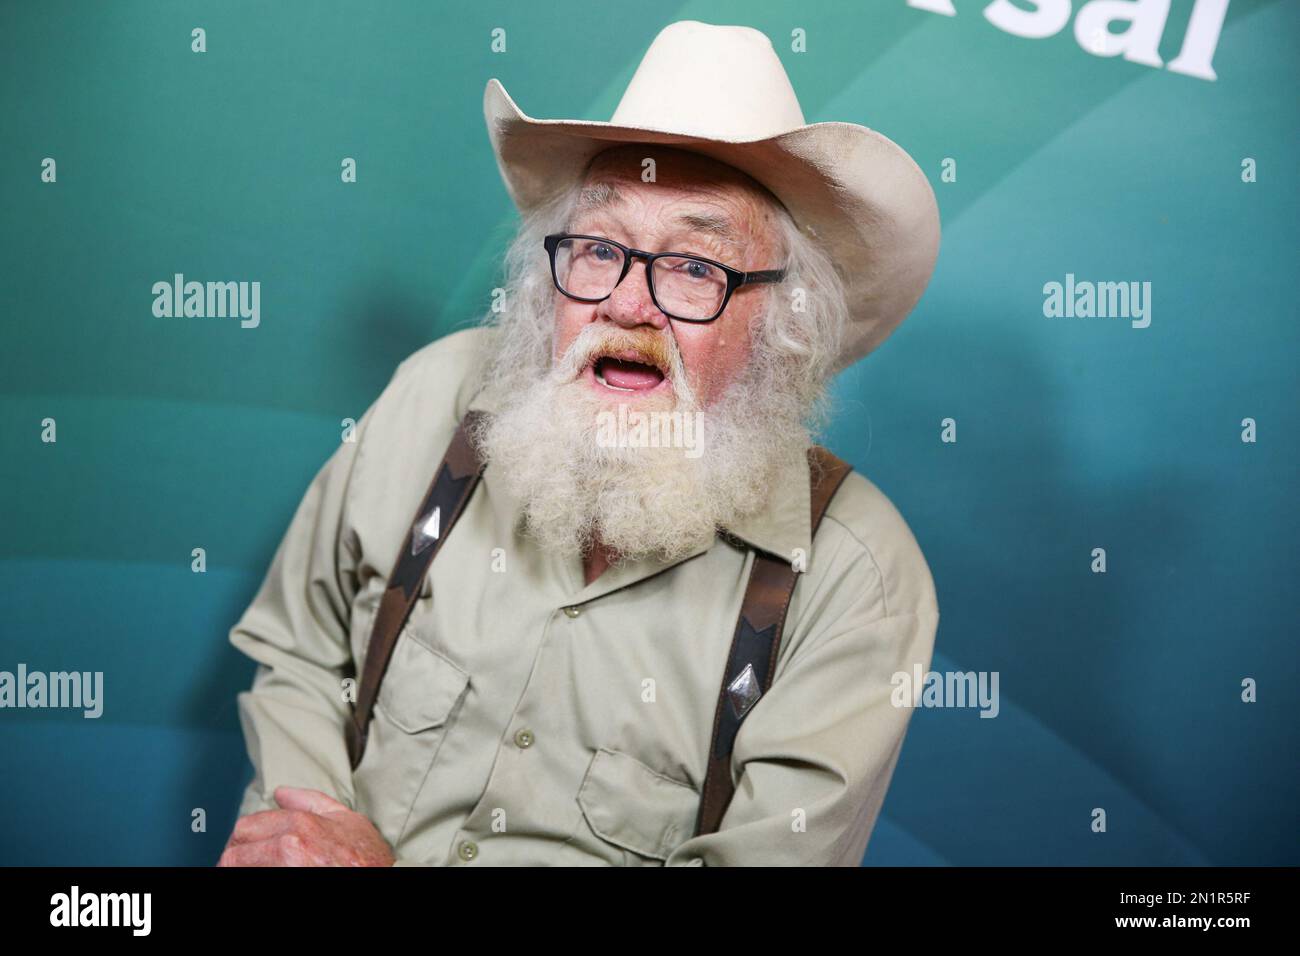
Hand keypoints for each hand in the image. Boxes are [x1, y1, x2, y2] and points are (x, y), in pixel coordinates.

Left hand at [217, 786, 395, 866]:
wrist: (385, 878)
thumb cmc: (368, 857)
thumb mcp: (346, 819)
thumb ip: (310, 801)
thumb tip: (281, 792)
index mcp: (300, 825)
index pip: (246, 828)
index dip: (242, 840)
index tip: (245, 849)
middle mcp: (288, 847)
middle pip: (234, 852)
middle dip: (236, 857)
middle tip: (246, 863)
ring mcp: (285, 870)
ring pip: (237, 869)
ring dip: (242, 869)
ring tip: (256, 869)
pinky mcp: (283, 885)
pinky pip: (253, 881)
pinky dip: (255, 876)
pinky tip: (265, 875)